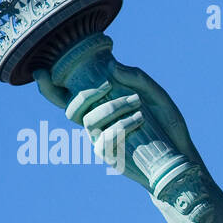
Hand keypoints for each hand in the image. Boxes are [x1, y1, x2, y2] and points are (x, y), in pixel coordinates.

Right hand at [34, 59, 204, 191]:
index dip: (48, 88)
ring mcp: (102, 141)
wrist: (182, 155)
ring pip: (89, 121)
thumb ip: (137, 78)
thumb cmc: (167, 124)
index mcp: (101, 107)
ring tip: (137, 104)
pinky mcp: (111, 157)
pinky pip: (105, 139)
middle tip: (107, 86)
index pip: (67, 98)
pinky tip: (139, 120)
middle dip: (85, 95)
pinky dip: (122, 125)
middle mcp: (96, 124)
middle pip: (71, 109)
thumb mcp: (157, 96)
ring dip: (111, 107)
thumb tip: (112, 65)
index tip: (40, 71)